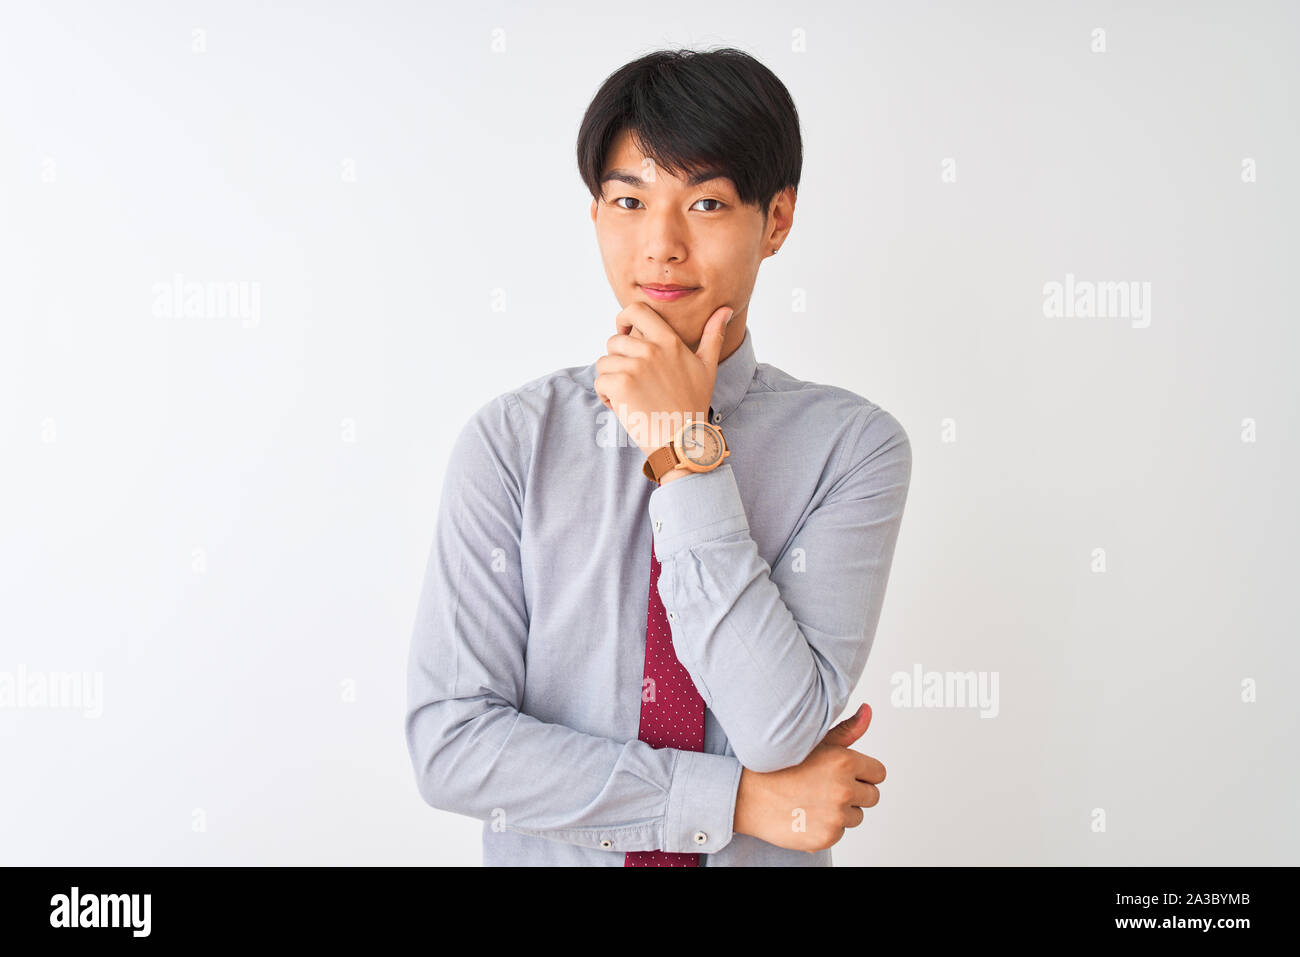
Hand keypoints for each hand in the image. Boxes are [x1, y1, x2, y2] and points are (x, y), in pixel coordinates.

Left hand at [594, 302, 731, 459]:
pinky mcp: (621, 385)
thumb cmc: (693, 404)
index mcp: (669, 341)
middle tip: (632, 382)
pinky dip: (606, 396)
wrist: (682, 440)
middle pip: (614, 341)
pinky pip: (600, 382)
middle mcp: (650, 350)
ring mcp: (634, 367)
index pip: (637, 310)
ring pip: (604, 363)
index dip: (623, 318)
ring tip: (630, 397)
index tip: (623, 332)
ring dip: (610, 380)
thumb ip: (712, 335)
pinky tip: (624, 407)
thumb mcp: (707, 367)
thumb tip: (725, 310)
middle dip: (617, 361)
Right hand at [732, 703, 884, 853]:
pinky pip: (839, 832)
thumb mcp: (813, 741)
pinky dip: (827, 827)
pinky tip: (806, 814)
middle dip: (855, 793)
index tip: (845, 774)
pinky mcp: (826, 837)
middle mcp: (843, 790)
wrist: (745, 794)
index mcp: (845, 762)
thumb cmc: (779, 765)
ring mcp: (835, 816)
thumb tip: (869, 711)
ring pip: (856, 816)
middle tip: (826, 787)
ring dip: (841, 811)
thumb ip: (847, 730)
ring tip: (813, 800)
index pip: (878, 773)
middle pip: (872, 797)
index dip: (862, 773)